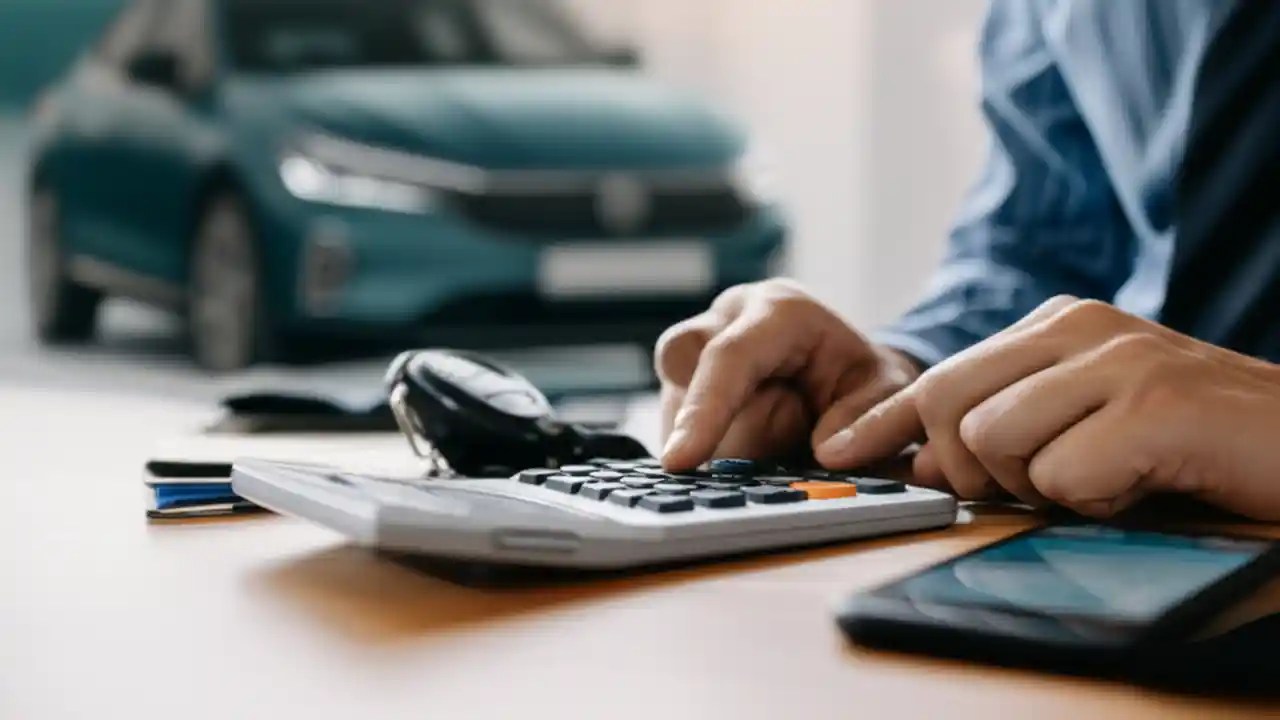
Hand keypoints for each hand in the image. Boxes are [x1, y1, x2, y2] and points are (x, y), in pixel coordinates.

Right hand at [655, 279, 921, 468]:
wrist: (837, 365)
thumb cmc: (861, 376)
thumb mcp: (889, 390)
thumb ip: (867, 415)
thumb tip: (825, 450)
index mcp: (779, 311)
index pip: (729, 357)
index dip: (703, 409)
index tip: (680, 461)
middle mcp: (726, 318)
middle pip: (690, 388)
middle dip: (731, 434)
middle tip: (786, 436)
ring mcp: (696, 347)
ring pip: (675, 415)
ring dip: (720, 443)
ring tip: (775, 436)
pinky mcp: (679, 380)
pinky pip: (673, 427)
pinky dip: (709, 448)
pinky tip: (748, 444)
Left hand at [816, 296, 1279, 519]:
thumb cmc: (1195, 444)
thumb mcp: (1092, 422)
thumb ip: (1011, 427)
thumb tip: (921, 461)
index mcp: (1059, 326)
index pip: (941, 376)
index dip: (883, 422)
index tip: (836, 451)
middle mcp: (1082, 328)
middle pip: (950, 406)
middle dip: (967, 468)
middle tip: (1039, 484)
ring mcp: (1120, 360)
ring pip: (996, 442)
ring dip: (1043, 485)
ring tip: (1111, 476)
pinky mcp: (1156, 406)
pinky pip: (1063, 476)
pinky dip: (1096, 499)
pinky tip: (1146, 481)